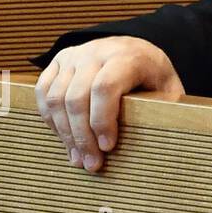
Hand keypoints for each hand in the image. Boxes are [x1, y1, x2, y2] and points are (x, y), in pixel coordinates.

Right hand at [35, 36, 185, 172]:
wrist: (136, 49)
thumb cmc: (153, 75)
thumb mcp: (168, 88)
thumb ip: (164, 109)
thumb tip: (161, 140)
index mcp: (128, 56)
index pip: (105, 88)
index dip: (102, 120)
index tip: (108, 147)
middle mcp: (97, 51)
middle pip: (77, 97)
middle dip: (82, 136)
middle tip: (92, 164)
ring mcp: (75, 54)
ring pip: (56, 98)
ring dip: (65, 133)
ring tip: (78, 157)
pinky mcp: (59, 60)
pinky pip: (44, 92)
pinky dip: (50, 118)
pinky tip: (65, 138)